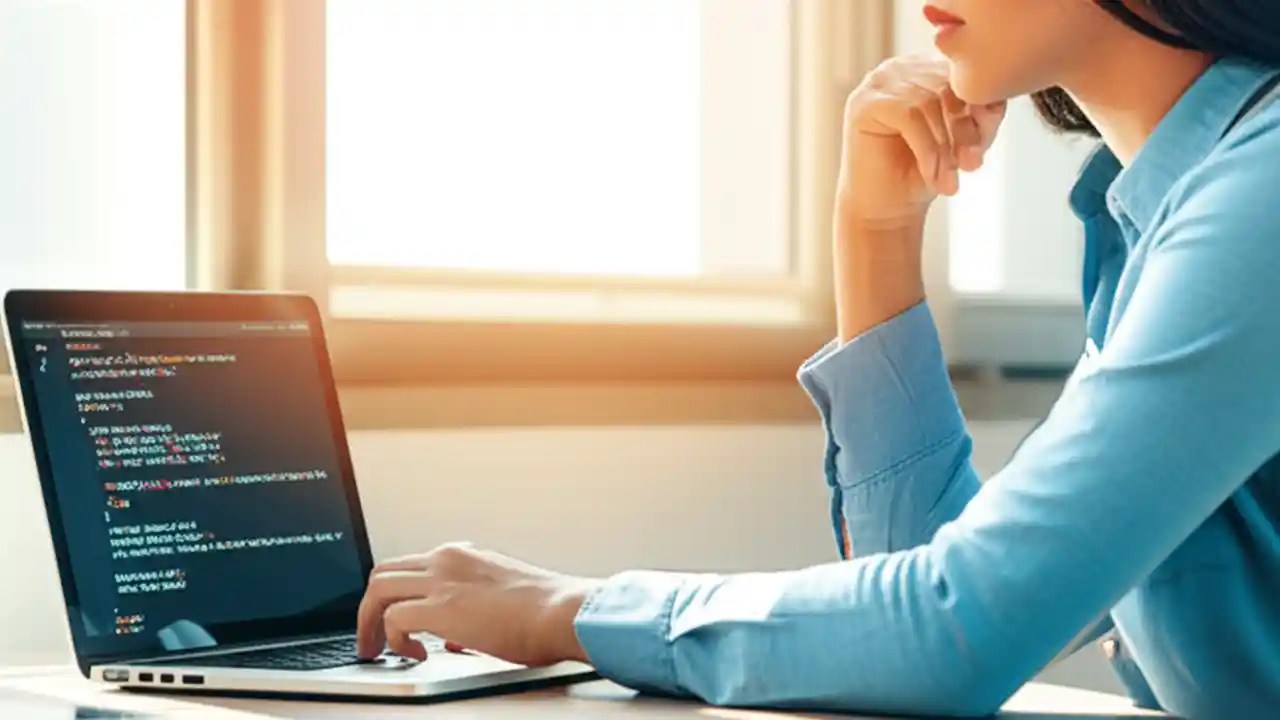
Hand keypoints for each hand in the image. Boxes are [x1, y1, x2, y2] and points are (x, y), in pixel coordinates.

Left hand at [355, 542, 600, 665]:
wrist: (562, 610)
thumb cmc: (546, 609)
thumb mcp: (501, 597)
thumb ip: (472, 609)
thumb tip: (455, 638)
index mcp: (462, 555)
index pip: (410, 566)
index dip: (396, 595)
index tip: (395, 619)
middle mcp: (446, 560)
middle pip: (383, 572)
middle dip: (370, 607)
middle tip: (372, 637)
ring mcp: (441, 580)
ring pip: (378, 590)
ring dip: (370, 622)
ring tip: (377, 649)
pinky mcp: (440, 607)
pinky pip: (393, 619)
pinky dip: (394, 640)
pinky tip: (414, 655)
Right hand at [838, 55, 1006, 227]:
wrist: (885, 210)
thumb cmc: (924, 173)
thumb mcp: (966, 140)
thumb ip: (984, 116)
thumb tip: (993, 104)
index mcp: (928, 67)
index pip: (966, 74)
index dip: (981, 109)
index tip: (981, 150)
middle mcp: (903, 67)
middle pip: (949, 85)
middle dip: (964, 129)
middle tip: (969, 166)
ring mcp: (879, 82)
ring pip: (931, 102)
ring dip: (945, 146)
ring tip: (948, 178)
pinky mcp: (864, 102)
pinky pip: (910, 116)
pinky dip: (927, 150)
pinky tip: (931, 174)